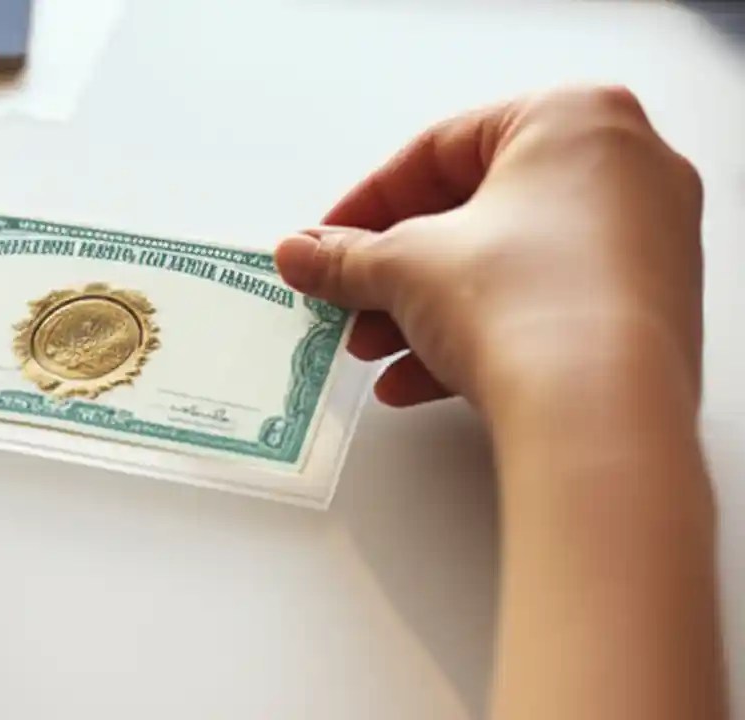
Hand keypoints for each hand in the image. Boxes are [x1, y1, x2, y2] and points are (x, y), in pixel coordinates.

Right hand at [274, 86, 702, 419]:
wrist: (599, 413)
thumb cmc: (520, 301)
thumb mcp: (405, 267)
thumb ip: (345, 257)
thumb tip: (301, 254)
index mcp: (573, 118)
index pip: (442, 149)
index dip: (367, 205)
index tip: (327, 245)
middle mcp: (625, 168)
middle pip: (475, 211)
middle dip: (396, 268)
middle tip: (348, 300)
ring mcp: (647, 244)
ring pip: (508, 266)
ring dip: (426, 310)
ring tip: (372, 350)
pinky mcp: (647, 314)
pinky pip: (545, 308)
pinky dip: (479, 337)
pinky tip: (416, 380)